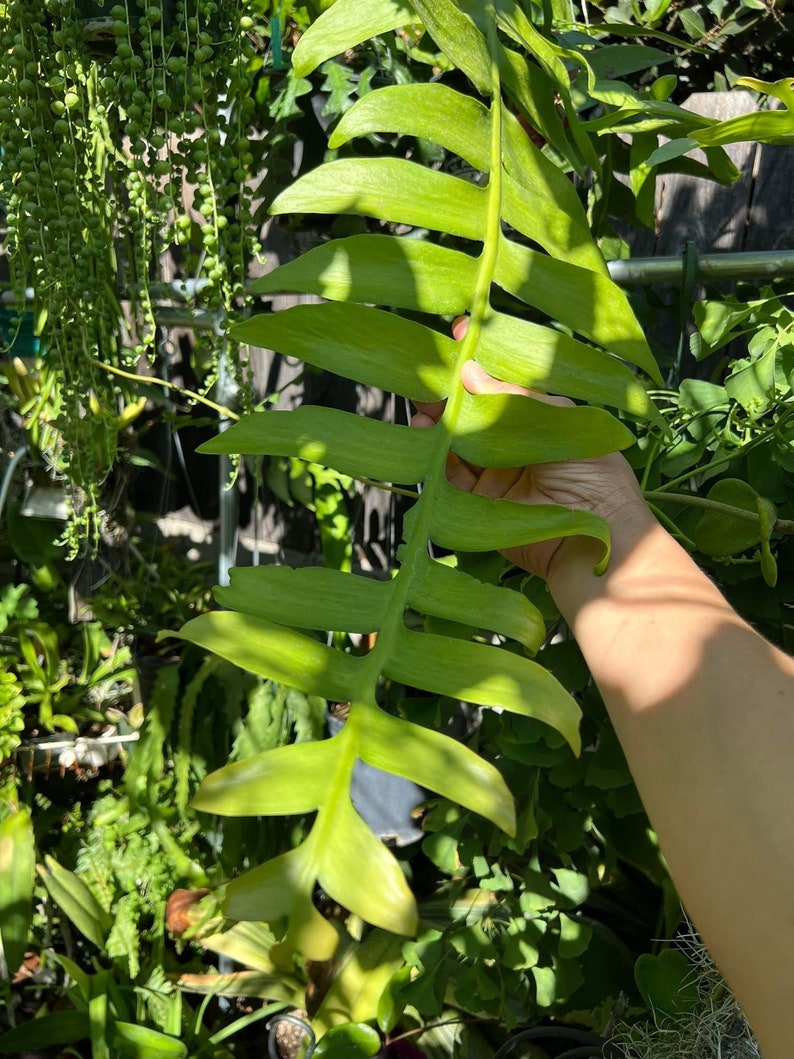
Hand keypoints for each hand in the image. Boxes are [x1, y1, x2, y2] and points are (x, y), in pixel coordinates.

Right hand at [411, 321, 648, 578]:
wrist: (595, 536)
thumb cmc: (592, 473)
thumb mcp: (557, 421)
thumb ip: (510, 398)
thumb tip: (468, 369)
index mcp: (542, 418)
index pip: (505, 382)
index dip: (482, 358)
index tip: (458, 332)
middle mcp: (516, 443)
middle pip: (475, 410)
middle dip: (450, 390)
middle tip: (427, 370)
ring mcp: (497, 472)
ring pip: (458, 440)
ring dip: (438, 420)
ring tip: (422, 402)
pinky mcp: (480, 502)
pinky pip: (450, 475)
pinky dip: (434, 454)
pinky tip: (424, 432)